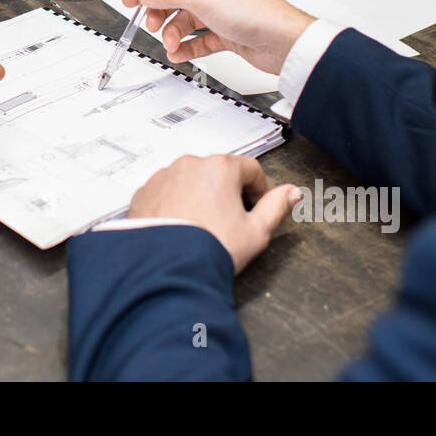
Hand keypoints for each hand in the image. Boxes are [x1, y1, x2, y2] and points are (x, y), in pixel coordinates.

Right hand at [121, 0, 315, 73]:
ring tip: (172, 45)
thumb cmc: (256, 14)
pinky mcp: (228, 33)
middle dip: (161, 13)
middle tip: (152, 25)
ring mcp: (223, 11)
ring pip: (187, 20)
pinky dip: (188, 46)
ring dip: (174, 33)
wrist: (284, 43)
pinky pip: (199, 38)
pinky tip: (180, 53)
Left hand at [128, 156, 300, 273]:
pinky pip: (166, 191)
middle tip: (230, 222)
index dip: (259, 190)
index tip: (256, 208)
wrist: (165, 270)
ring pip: (191, 180)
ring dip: (200, 196)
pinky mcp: (143, 192)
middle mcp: (190, 165)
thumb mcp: (256, 232)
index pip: (250, 169)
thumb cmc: (211, 250)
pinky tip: (180, 227)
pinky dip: (174, 203)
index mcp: (220, 168)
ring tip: (202, 227)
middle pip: (218, 173)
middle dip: (228, 193)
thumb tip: (292, 193)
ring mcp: (163, 176)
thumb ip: (276, 207)